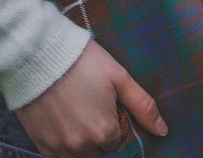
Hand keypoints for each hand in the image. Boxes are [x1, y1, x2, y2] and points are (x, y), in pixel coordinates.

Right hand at [15, 38, 167, 157]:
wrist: (39, 55)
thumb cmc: (82, 61)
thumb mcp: (119, 77)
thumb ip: (143, 106)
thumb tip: (163, 130)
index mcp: (104, 132)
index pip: (117, 140)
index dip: (112, 119)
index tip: (104, 101)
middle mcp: (82, 147)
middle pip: (98, 149)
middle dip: (97, 131)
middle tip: (89, 102)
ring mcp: (60, 148)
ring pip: (79, 154)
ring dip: (81, 138)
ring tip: (75, 108)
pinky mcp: (41, 144)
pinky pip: (58, 154)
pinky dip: (63, 140)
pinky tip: (61, 116)